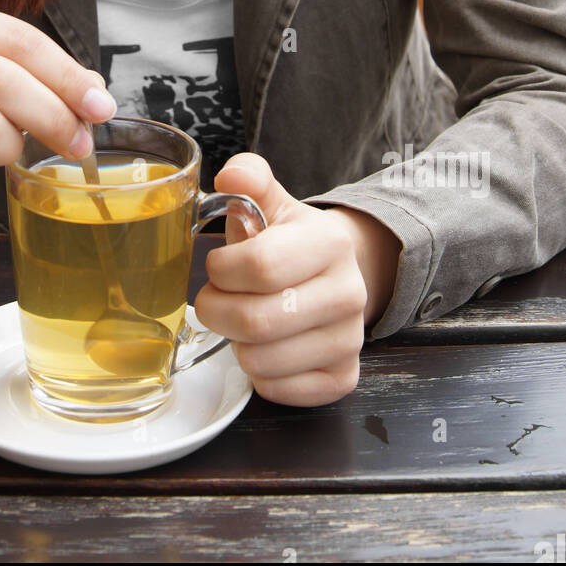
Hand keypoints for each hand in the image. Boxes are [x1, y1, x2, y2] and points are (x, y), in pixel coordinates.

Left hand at [192, 153, 370, 406]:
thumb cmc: (287, 241)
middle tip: (215, 300)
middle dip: (217, 311)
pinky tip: (265, 347)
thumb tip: (231, 175)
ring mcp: (349, 340)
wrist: (334, 275)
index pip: (259, 267)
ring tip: (243, 321)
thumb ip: (249, 179)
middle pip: (256, 321)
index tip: (218, 266)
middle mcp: (349, 293)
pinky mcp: (343, 377)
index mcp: (329, 243)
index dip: (221, 270)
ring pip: (261, 361)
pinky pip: (279, 390)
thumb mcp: (270, 203)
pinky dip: (258, 375)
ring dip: (236, 344)